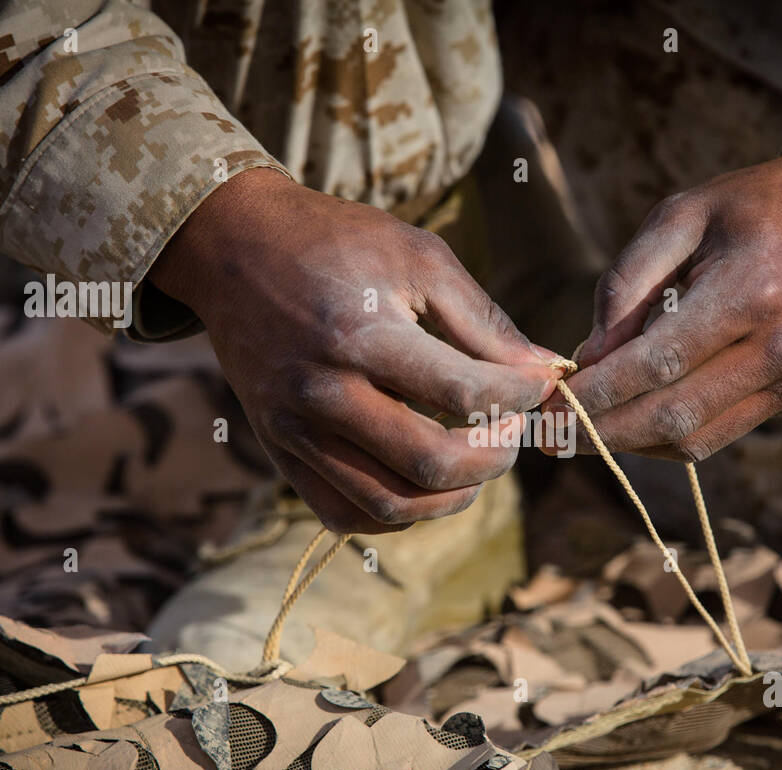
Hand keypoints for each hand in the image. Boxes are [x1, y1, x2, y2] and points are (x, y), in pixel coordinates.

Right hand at [150, 168, 559, 532]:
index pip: (466, 395)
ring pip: (390, 506)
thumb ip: (485, 321)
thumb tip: (548, 372)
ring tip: (478, 460)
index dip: (521, 397)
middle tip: (514, 430)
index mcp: (362, 336)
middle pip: (432, 463)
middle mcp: (323, 393)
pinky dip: (396, 514)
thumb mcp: (419, 257)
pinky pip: (343, 514)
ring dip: (454, 497)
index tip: (540, 384)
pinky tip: (425, 481)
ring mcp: (294, 430)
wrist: (234, 248)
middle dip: (496, 456)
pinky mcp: (279, 450)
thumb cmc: (336, 242)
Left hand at [544, 127, 781, 460]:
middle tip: (550, 436)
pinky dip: (668, 439)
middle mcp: (779, 345)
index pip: (655, 364)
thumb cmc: (756, 206)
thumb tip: (587, 356)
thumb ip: (628, 283)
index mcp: (750, 291)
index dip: (596, 394)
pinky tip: (631, 424)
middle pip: (672, 415)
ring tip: (582, 432)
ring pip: (695, 439)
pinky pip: (721, 435)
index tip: (548, 407)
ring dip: (630, 444)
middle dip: (602, 432)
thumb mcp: (683, 215)